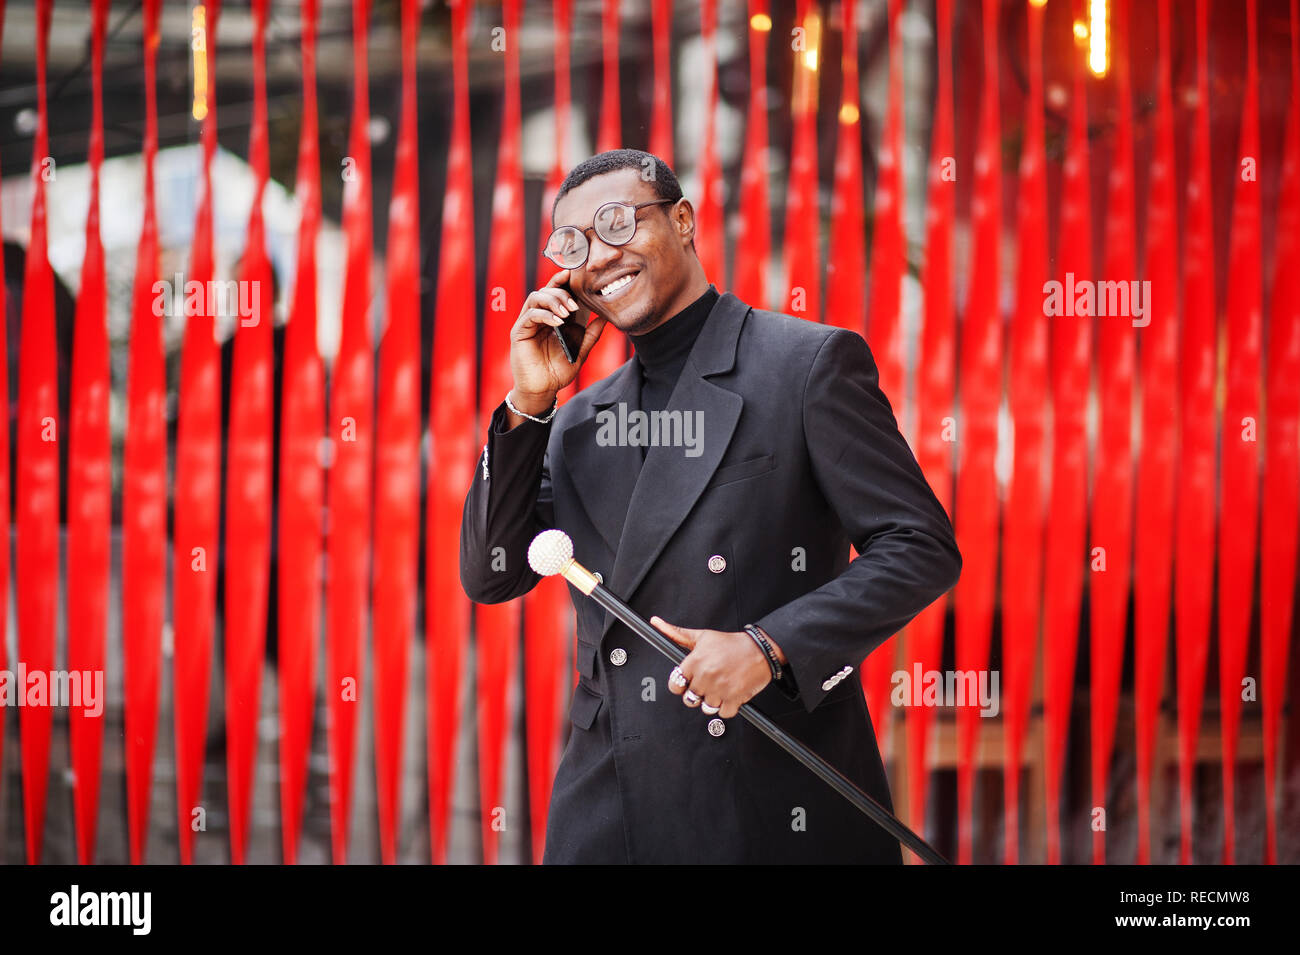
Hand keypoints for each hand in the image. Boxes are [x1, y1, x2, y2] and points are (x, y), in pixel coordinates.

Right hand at [508, 268, 607, 407]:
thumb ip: (591, 334)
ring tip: (567, 312)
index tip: (576, 274)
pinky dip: (545, 314)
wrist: (543, 390)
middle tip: (575, 304)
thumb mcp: (580, 351)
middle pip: (546, 291)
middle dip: (562, 293)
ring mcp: (528, 323)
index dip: (564, 281)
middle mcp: (539, 317)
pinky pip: (530, 315)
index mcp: (553, 317)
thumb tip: (605, 317)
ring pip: (536, 298)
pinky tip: (558, 322)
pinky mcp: (519, 332)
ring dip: (553, 300)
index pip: (557, 292)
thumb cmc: (559, 371)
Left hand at [651, 616, 772, 719]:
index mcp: (695, 662)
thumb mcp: (703, 636)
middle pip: (690, 699)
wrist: (761, 649)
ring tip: (720, 687)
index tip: (687, 682)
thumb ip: (677, 633)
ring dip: (713, 701)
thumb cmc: (732, 644)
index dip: (680, 685)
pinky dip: (727, 707)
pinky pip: (723, 713)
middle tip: (708, 683)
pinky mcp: (734, 699)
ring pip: (706, 708)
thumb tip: (656, 623)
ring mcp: (720, 689)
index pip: (675, 684)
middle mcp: (705, 676)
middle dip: (697, 693)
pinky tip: (730, 693)